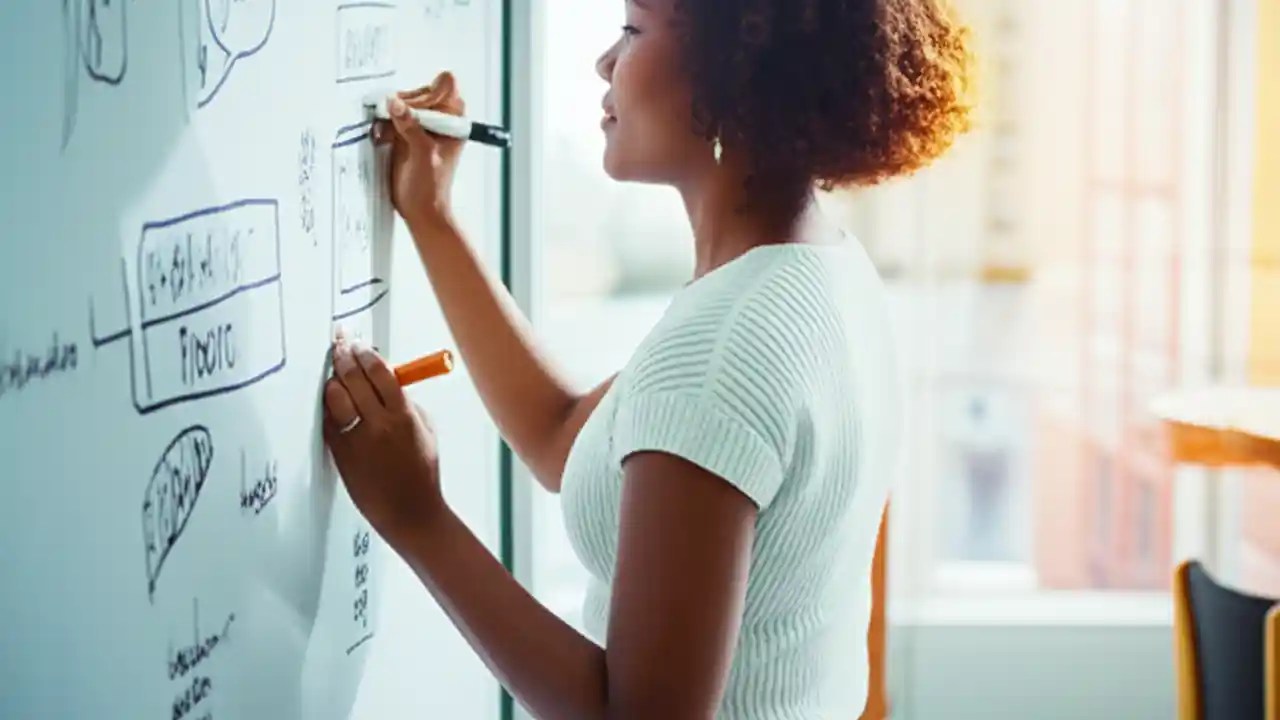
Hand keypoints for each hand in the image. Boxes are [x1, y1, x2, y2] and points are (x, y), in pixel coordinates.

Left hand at [322, 335, 445, 552]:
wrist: (409, 510)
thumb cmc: (421, 470)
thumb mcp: (425, 428)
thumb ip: (405, 401)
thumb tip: (384, 378)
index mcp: (403, 415)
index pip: (380, 371)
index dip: (366, 353)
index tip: (359, 344)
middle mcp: (377, 424)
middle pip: (354, 377)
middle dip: (344, 356)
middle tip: (339, 346)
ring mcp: (356, 438)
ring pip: (335, 396)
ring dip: (334, 380)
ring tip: (335, 373)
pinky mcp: (340, 452)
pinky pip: (329, 419)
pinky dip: (329, 405)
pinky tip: (332, 398)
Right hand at [372, 71, 466, 231]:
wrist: (420, 209)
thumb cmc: (431, 187)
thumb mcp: (424, 154)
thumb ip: (411, 127)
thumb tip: (395, 103)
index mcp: (454, 120)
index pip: (446, 85)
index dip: (429, 93)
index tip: (419, 112)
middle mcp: (439, 119)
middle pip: (419, 91)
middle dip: (405, 106)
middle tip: (400, 129)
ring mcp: (421, 125)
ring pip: (402, 102)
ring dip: (391, 116)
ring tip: (388, 137)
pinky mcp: (404, 133)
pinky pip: (391, 116)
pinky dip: (383, 124)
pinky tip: (383, 140)